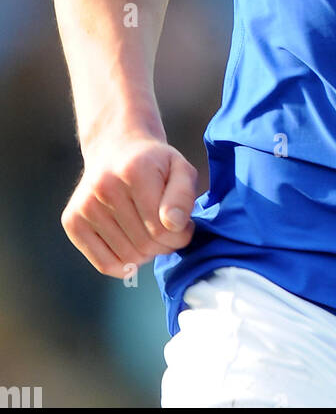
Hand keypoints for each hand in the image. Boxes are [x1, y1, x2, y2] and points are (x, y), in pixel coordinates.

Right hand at [61, 134, 197, 277]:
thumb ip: (183, 195)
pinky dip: (125, 265)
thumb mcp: (180, 169)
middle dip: (165, 245)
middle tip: (168, 232)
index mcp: (134, 171)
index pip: (162, 227)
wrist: (116, 149)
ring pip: (127, 258)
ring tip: (151, 234)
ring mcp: (85, 205)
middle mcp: (104, 187)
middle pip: (144, 244)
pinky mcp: (72, 221)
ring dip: (147, 255)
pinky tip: (133, 245)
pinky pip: (105, 264)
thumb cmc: (154, 165)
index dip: (180, 234)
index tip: (184, 225)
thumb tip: (173, 224)